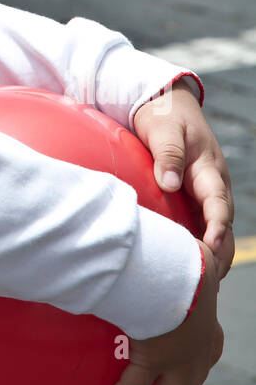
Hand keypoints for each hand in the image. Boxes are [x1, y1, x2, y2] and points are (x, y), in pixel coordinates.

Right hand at [97, 240, 223, 384]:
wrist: (184, 276)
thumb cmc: (192, 265)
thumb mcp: (202, 265)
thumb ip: (198, 264)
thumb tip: (197, 247)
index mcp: (209, 334)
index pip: (205, 359)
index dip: (194, 372)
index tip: (185, 378)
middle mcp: (197, 357)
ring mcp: (176, 364)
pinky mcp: (152, 363)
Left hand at [132, 86, 234, 279]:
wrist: (162, 101)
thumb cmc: (163, 114)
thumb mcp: (164, 129)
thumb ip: (167, 154)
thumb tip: (169, 182)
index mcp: (208, 168)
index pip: (218, 204)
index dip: (217, 228)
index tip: (211, 248)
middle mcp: (212, 182)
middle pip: (222, 223)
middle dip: (219, 251)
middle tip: (207, 282)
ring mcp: (204, 189)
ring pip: (215, 226)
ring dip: (213, 251)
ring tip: (202, 283)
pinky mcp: (193, 194)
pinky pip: (202, 221)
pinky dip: (201, 241)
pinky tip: (190, 261)